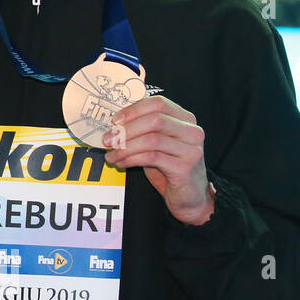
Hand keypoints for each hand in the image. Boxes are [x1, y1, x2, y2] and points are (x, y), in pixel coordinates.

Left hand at [104, 96, 213, 225]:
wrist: (189, 195)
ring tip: (111, 155)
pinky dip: (131, 159)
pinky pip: (152, 158)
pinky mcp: (185, 168)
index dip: (134, 110)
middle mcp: (192, 131)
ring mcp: (191, 149)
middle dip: (126, 129)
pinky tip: (121, 163)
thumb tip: (113, 124)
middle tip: (108, 140)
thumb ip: (142, 129)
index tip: (115, 120)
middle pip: (155, 120)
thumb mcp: (156, 143)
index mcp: (185, 119)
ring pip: (152, 140)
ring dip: (125, 147)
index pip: (159, 103)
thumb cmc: (169, 165)